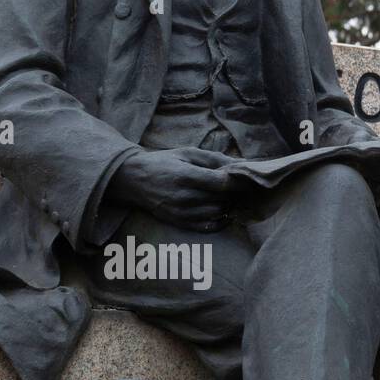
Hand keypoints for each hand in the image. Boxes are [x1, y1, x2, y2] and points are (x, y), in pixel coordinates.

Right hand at [108, 147, 236, 228]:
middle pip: (221, 198)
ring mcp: (181, 212)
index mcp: (185, 175)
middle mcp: (183, 196)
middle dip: (235, 192)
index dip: (238, 181)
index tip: (246, 177)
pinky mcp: (179, 222)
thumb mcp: (187, 153)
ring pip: (217, 212)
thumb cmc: (163, 163)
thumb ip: (215, 158)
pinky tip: (224, 212)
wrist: (134, 180)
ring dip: (228, 204)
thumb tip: (244, 163)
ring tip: (230, 196)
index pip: (221, 183)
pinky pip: (207, 227)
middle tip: (242, 186)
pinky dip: (221, 221)